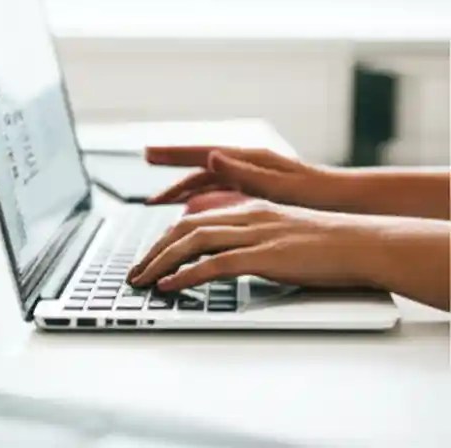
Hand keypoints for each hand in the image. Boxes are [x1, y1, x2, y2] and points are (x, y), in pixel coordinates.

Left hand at [128, 201, 389, 291]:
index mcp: (248, 209)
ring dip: (160, 262)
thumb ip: (251, 242)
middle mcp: (245, 216)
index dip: (164, 238)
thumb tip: (228, 261)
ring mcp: (254, 233)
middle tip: (134, 272)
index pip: (193, 220)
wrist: (363, 243)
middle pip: (184, 228)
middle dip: (152, 251)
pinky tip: (170, 286)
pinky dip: (186, 275)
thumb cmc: (328, 245)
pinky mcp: (264, 255)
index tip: (146, 255)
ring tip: (142, 281)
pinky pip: (214, 263)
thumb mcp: (280, 236)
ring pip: (192, 242)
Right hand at [144, 146, 353, 211]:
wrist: (355, 205)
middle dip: (170, 180)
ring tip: (162, 206)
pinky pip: (222, 199)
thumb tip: (211, 156)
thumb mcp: (283, 185)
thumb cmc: (323, 194)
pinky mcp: (260, 197)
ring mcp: (253, 181)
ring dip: (184, 196)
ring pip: (209, 187)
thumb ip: (245, 172)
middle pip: (199, 173)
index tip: (146, 154)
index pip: (200, 155)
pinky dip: (204, 206)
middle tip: (145, 191)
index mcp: (249, 160)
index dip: (171, 155)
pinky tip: (196, 217)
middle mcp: (248, 167)